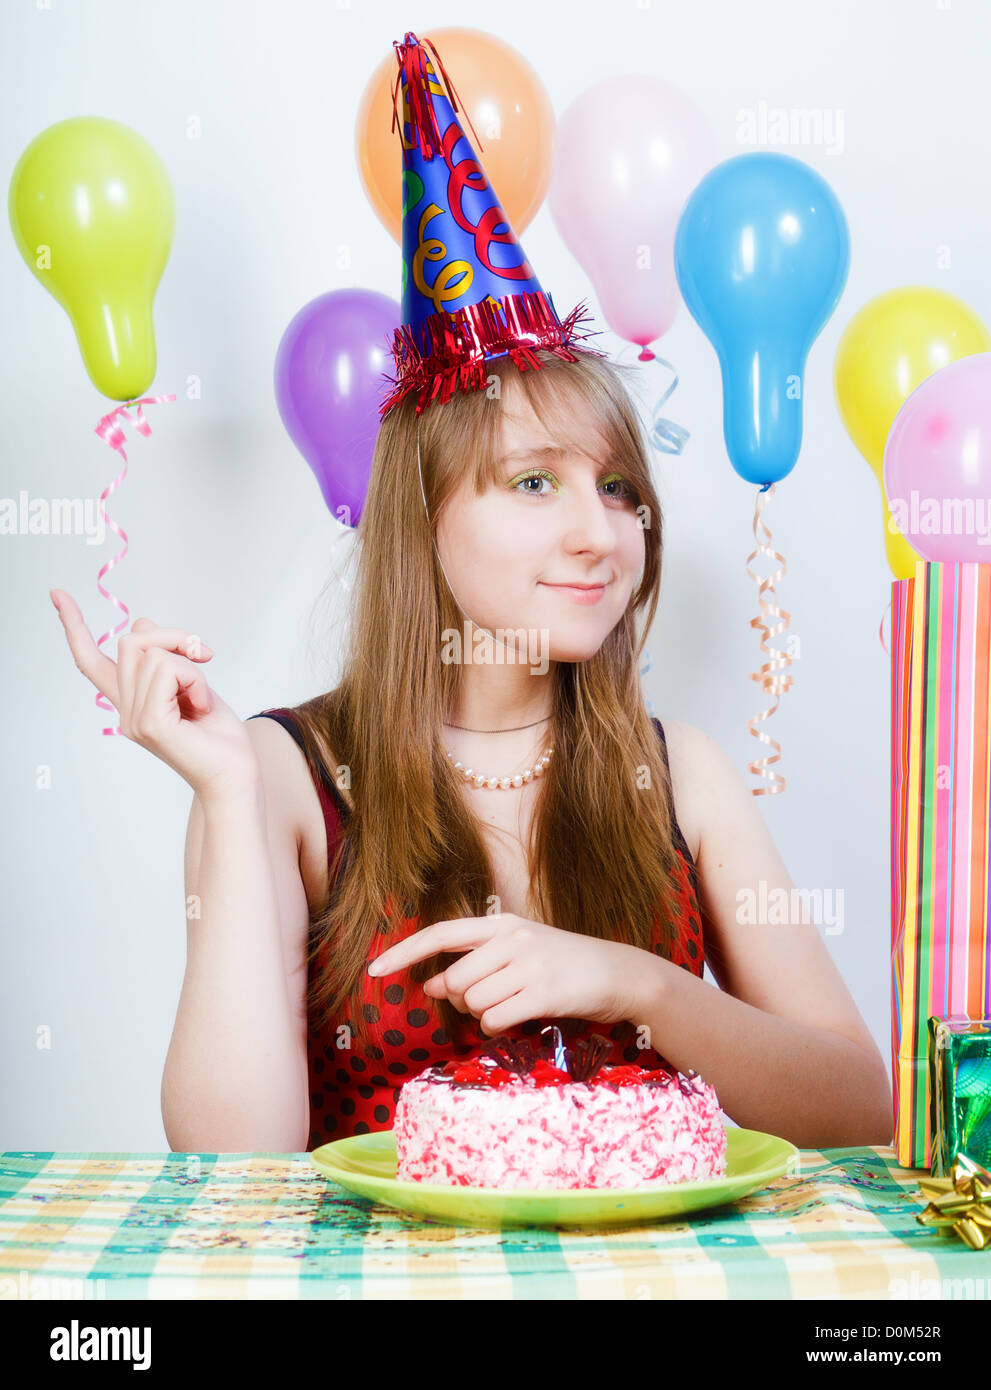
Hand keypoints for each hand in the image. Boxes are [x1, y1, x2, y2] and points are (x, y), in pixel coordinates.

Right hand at [51, 589, 258, 802]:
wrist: (235, 775)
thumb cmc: (219, 735)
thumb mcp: (192, 684)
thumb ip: (164, 658)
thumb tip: (141, 624)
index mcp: (131, 701)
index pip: (90, 660)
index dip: (73, 626)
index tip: (57, 594)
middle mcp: (125, 710)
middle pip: (132, 640)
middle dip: (174, 636)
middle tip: (204, 655)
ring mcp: (134, 718)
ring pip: (155, 652)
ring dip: (191, 665)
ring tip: (203, 698)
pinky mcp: (150, 723)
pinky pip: (171, 670)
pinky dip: (196, 680)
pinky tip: (203, 707)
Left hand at [367, 913, 642, 1035]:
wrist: (618, 973)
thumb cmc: (561, 965)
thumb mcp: (518, 952)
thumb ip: (475, 964)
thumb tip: (432, 985)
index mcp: (501, 923)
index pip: (440, 934)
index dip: (404, 952)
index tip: (375, 970)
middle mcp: (512, 938)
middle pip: (455, 980)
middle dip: (464, 1000)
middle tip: (492, 998)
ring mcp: (529, 964)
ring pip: (474, 1003)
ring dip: (485, 1015)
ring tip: (514, 1003)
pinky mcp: (543, 992)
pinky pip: (495, 1020)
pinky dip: (498, 1027)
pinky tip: (518, 1018)